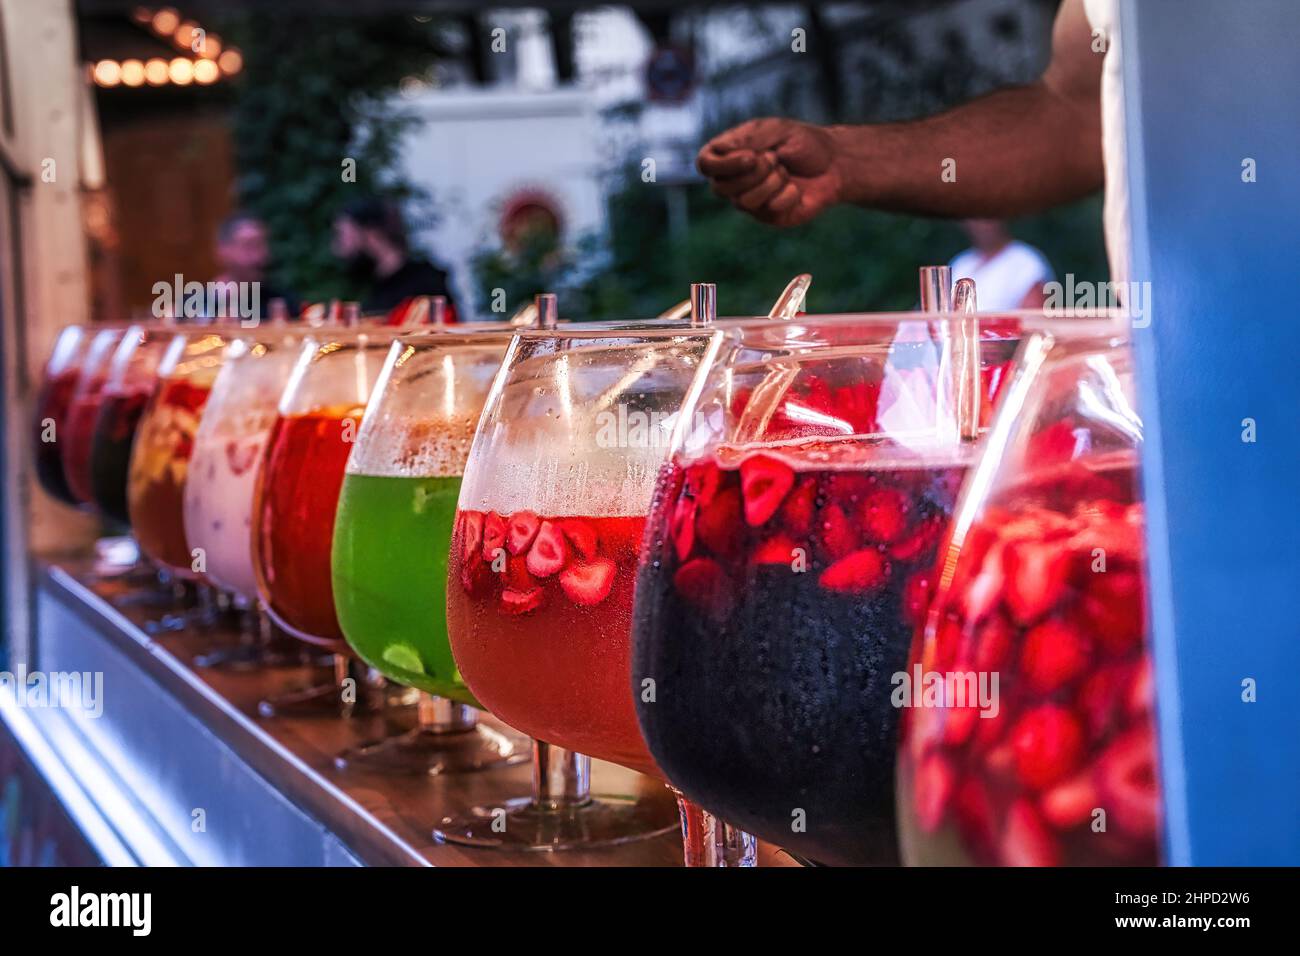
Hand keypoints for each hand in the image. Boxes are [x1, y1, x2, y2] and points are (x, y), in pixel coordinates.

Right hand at [696, 118, 841, 226]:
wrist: (834, 165)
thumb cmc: (804, 143)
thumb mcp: (776, 130)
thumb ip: (748, 138)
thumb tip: (721, 149)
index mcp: (731, 154)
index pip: (705, 164)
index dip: (723, 165)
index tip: (751, 156)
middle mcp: (735, 179)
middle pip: (721, 187)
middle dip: (754, 172)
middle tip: (775, 159)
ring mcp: (750, 200)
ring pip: (744, 202)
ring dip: (771, 183)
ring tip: (786, 172)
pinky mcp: (768, 216)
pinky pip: (768, 210)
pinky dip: (787, 195)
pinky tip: (796, 189)